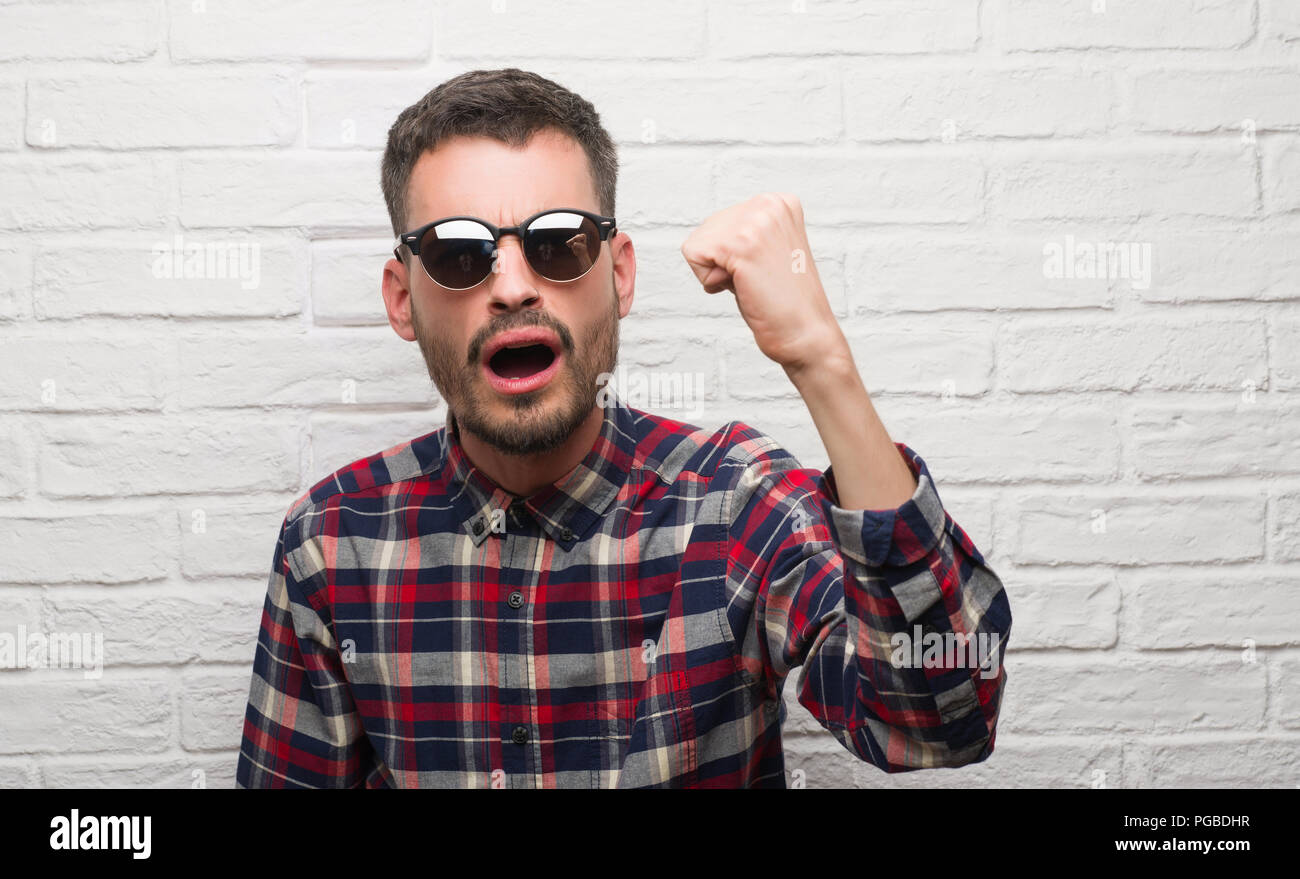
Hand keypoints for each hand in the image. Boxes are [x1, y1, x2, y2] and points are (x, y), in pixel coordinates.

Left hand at [681, 192, 848, 373]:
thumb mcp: (766, 252)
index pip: (721, 222)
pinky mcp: (741, 244)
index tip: (763, 270)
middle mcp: (769, 203)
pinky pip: (694, 255)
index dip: (731, 256)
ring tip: (752, 284)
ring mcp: (756, 221)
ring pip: (698, 243)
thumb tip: (703, 237)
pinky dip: (709, 281)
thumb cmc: (783, 301)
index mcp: (779, 202)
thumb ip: (743, 233)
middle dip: (721, 263)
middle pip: (706, 230)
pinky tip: (742, 288)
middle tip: (758, 281)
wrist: (806, 335)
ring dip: (715, 273)